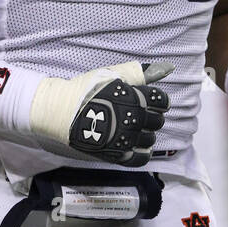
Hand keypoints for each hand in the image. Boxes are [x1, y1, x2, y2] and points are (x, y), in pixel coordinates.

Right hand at [31, 60, 172, 165]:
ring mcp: (126, 138)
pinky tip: (136, 146)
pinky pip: (140, 158)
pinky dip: (142, 152)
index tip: (150, 101)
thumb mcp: (110, 74)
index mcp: (135, 98)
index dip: (157, 100)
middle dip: (152, 117)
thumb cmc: (84, 90)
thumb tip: (166, 68)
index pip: (161, 101)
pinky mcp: (116, 153)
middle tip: (140, 115)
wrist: (61, 112)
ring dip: (146, 134)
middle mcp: (134, 120)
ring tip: (134, 129)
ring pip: (150, 139)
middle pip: (157, 121)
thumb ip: (138, 72)